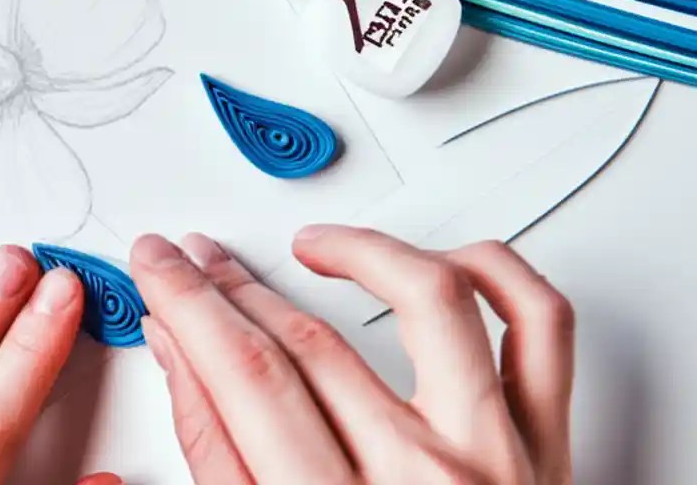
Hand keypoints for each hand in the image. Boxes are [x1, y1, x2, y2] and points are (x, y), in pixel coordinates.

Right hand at [133, 227, 573, 484]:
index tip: (161, 268)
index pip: (246, 373)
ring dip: (360, 253)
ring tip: (313, 244)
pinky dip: (495, 270)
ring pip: (432, 301)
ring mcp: (496, 454)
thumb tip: (180, 352)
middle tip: (196, 259)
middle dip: (232, 286)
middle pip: (310, 343)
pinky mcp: (546, 442)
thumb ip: (217, 449)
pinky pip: (540, 327)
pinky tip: (439, 260)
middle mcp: (424, 479)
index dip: (190, 304)